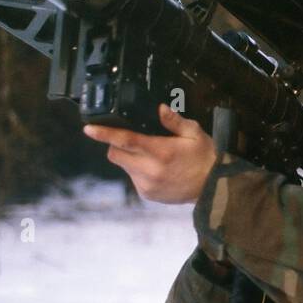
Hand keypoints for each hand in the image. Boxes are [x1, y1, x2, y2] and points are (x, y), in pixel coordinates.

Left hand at [83, 104, 216, 203]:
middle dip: (116, 145)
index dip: (105, 134)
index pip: (126, 140)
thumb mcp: (195, 133)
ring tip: (152, 157)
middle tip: (133, 141)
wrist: (214, 188)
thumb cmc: (205, 157)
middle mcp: (150, 169)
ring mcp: (146, 184)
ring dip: (130, 159)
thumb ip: (174, 121)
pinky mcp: (147, 194)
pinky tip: (157, 170)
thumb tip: (159, 108)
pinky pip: (133, 178)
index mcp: (161, 151)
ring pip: (124, 166)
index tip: (89, 129)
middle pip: (115, 154)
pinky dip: (139, 171)